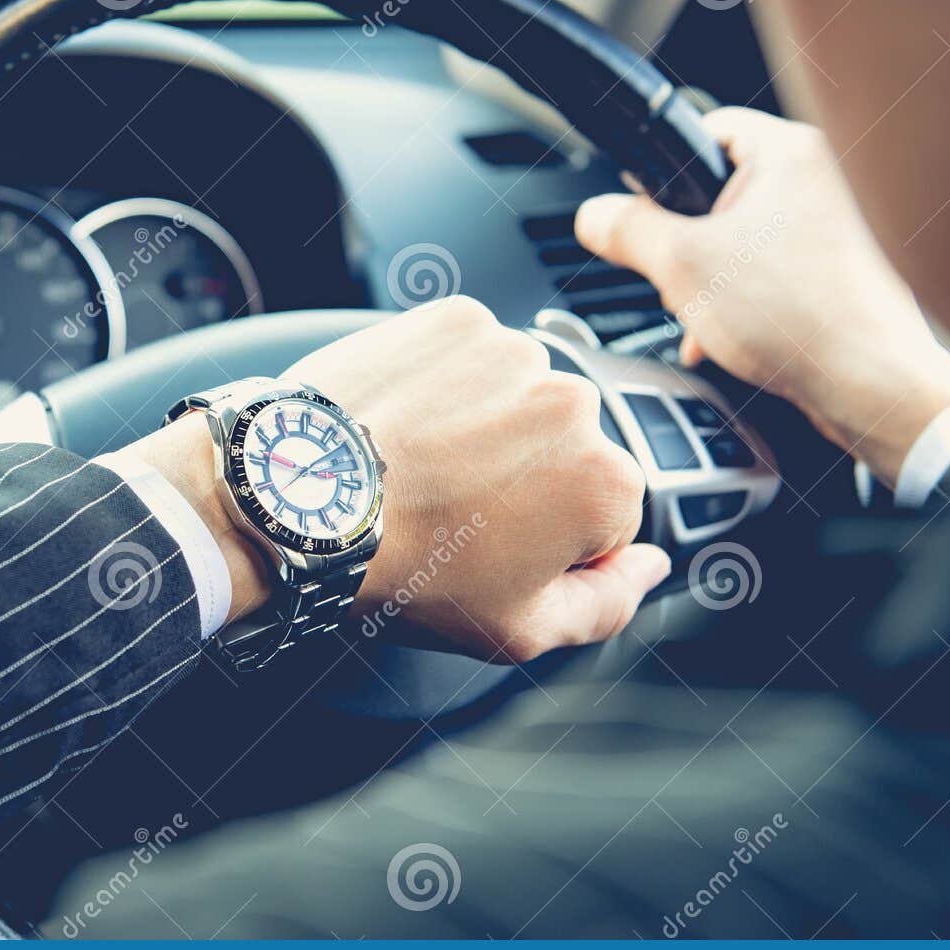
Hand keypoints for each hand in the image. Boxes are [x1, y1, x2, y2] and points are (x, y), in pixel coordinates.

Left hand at [129, 298, 668, 663]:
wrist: (298, 501)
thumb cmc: (404, 570)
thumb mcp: (516, 631)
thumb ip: (608, 603)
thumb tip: (651, 564)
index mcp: (605, 482)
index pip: (607, 515)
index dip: (548, 542)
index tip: (493, 549)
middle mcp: (573, 403)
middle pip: (565, 448)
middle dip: (522, 477)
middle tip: (451, 510)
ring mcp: (513, 352)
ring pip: (518, 396)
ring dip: (484, 424)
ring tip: (420, 464)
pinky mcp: (457, 319)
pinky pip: (469, 354)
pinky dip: (444, 381)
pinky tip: (405, 422)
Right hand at [574, 107, 949, 484]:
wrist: (869, 384)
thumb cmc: (799, 316)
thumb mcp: (681, 265)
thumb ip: (627, 231)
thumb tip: (594, 216)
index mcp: (783, 152)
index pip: (698, 131)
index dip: (660, 176)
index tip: (644, 215)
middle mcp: (808, 180)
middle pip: (707, 195)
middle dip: (679, 248)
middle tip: (679, 277)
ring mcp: (819, 227)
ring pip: (729, 242)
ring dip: (700, 284)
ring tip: (706, 317)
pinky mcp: (822, 272)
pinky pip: (755, 276)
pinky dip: (730, 305)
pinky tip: (722, 340)